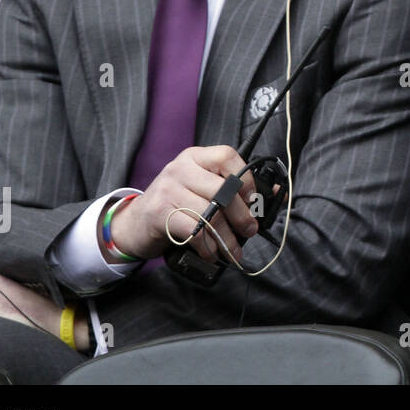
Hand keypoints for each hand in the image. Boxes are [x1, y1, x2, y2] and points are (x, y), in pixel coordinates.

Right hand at [107, 145, 258, 263]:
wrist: (134, 223)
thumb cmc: (175, 204)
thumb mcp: (199, 187)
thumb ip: (229, 187)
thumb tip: (275, 193)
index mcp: (195, 157)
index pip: (227, 156)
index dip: (245, 178)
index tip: (253, 199)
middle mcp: (180, 169)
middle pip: (222, 190)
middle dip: (241, 214)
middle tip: (250, 230)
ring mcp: (168, 189)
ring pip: (210, 214)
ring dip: (227, 238)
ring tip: (234, 249)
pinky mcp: (160, 213)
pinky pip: (194, 231)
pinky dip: (209, 246)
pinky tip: (213, 253)